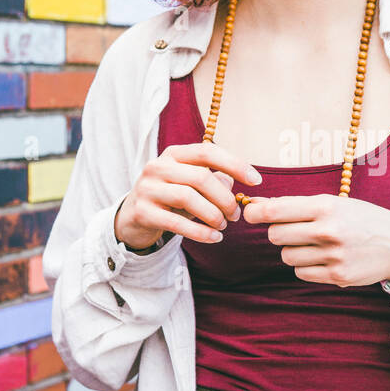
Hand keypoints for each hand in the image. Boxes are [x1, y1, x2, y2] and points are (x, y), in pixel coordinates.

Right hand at [114, 142, 262, 247]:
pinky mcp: (142, 212)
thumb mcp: (191, 185)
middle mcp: (157, 166)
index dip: (235, 165)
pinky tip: (214, 238)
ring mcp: (147, 188)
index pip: (208, 152)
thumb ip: (213, 180)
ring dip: (213, 215)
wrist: (133, 217)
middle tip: (236, 215)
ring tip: (223, 225)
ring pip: (188, 198)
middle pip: (200, 177)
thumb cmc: (170, 198)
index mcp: (173, 154)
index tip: (256, 181)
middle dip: (225, 198)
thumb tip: (234, 182)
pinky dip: (200, 232)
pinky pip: (176, 222)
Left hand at [242, 192, 389, 285]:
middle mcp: (327, 231)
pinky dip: (306, 267)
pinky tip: (324, 259)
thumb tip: (257, 206)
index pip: (275, 211)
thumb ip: (298, 206)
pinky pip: (301, 273)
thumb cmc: (363, 219)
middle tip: (294, 230)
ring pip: (287, 256)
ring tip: (316, 244)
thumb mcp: (335, 203)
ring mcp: (332, 256)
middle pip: (276, 236)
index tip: (249, 213)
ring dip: (295, 251)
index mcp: (326, 206)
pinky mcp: (337, 277)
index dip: (255, 213)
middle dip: (279, 233)